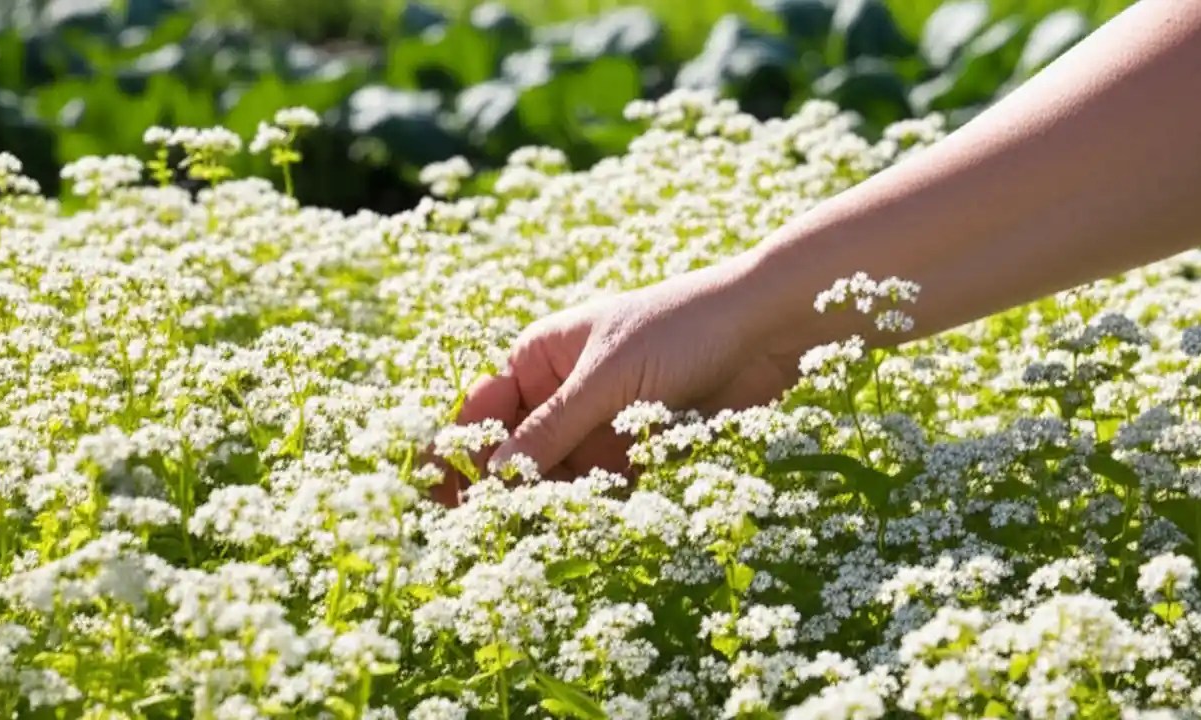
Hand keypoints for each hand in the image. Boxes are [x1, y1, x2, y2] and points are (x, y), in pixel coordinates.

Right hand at [434, 259, 802, 504]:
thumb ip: (549, 430)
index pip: (481, 411)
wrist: (768, 330)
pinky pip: (598, 493)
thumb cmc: (680, 328)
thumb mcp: (607, 377)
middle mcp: (562, 394)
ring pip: (553, 480)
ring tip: (521, 537)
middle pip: (512, 453)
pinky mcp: (636, 456)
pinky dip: (586, 512)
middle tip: (474, 533)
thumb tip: (488, 479)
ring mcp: (598, 427)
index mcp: (540, 356)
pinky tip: (573, 530)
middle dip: (496, 490)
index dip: (455, 451)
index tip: (432, 493)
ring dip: (541, 506)